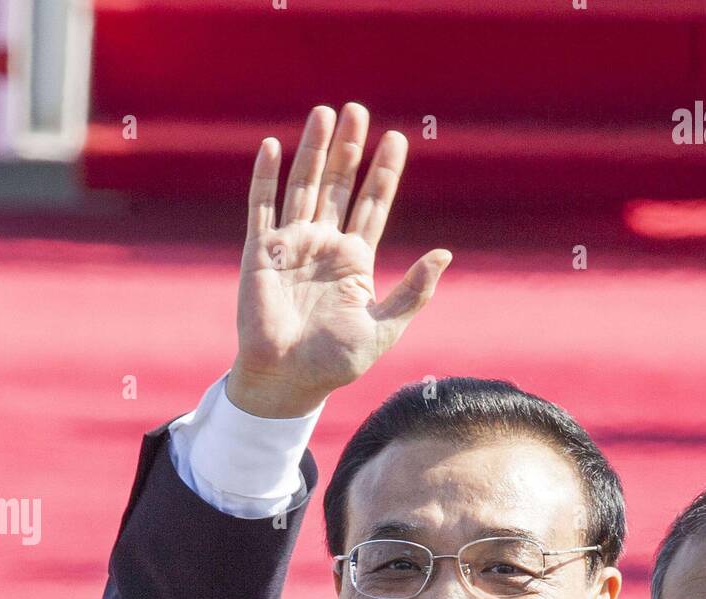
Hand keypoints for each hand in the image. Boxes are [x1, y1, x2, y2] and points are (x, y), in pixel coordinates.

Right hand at [226, 103, 450, 417]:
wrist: (287, 381)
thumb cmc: (335, 364)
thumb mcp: (384, 328)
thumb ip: (412, 292)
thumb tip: (444, 254)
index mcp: (354, 262)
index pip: (372, 206)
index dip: (384, 173)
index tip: (397, 139)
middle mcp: (324, 247)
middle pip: (339, 186)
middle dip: (349, 148)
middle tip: (358, 110)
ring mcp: (292, 246)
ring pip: (304, 185)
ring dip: (313, 150)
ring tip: (325, 112)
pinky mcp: (261, 252)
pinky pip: (262, 206)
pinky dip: (265, 176)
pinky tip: (272, 146)